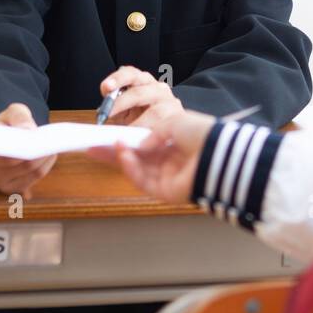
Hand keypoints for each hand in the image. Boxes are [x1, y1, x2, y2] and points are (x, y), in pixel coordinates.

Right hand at [0, 102, 57, 199]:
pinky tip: (47, 155)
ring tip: (50, 144)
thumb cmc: (4, 124)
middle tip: (50, 139)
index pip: (5, 156)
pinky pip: (35, 178)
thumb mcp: (10, 113)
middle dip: (40, 151)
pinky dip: (46, 165)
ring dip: (46, 157)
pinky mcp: (12, 189)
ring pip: (32, 172)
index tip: (37, 137)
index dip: (24, 148)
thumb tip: (28, 131)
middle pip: (22, 164)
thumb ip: (19, 117)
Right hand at [86, 109, 216, 202]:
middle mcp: (169, 161)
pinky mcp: (164, 191)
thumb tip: (139, 142)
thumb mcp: (174, 120)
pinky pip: (142, 181)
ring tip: (106, 145)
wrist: (221, 153)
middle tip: (91, 144)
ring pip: (135, 169)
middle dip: (113, 151)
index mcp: (173, 144)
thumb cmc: (203, 133)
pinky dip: (130, 168)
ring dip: (120, 158)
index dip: (125, 139)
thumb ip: (152, 131)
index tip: (105, 133)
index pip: (143, 143)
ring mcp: (166, 177)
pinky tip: (123, 155)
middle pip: (135, 158)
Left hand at [100, 66, 183, 129]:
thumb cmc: (141, 119)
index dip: (117, 79)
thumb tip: (100, 113)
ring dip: (138, 125)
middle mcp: (157, 88)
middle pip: (140, 91)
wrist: (165, 130)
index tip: (106, 88)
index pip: (130, 73)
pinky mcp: (177, 118)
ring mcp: (169, 102)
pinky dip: (153, 135)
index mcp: (142, 81)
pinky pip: (164, 127)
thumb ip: (112, 107)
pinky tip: (143, 140)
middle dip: (121, 102)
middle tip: (108, 114)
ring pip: (155, 112)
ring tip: (125, 134)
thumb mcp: (123, 111)